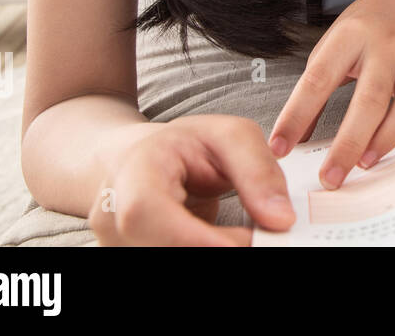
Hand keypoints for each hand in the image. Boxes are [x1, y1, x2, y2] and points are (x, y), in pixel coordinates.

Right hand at [88, 115, 294, 245]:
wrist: (141, 161)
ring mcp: (116, 244)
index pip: (146, 211)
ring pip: (166, 257)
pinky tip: (227, 243)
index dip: (195, 237)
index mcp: (135, 171)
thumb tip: (281, 219)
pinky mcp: (130, 255)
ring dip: (214, 250)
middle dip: (214, 249)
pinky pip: (173, 258)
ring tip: (250, 239)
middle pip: (157, 248)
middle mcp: (112, 214)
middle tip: (263, 241)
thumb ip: (258, 171)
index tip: (247, 241)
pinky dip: (207, 251)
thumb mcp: (229, 136)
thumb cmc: (184, 145)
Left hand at [269, 0, 394, 189]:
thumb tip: (297, 138)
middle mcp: (385, 45)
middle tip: (330, 177)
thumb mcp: (333, 45)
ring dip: (386, 138)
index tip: (279, 148)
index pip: (318, 79)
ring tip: (365, 163)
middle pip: (369, 98)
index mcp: (349, 36)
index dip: (297, 116)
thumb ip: (316, 87)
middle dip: (348, 143)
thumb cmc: (366, 28)